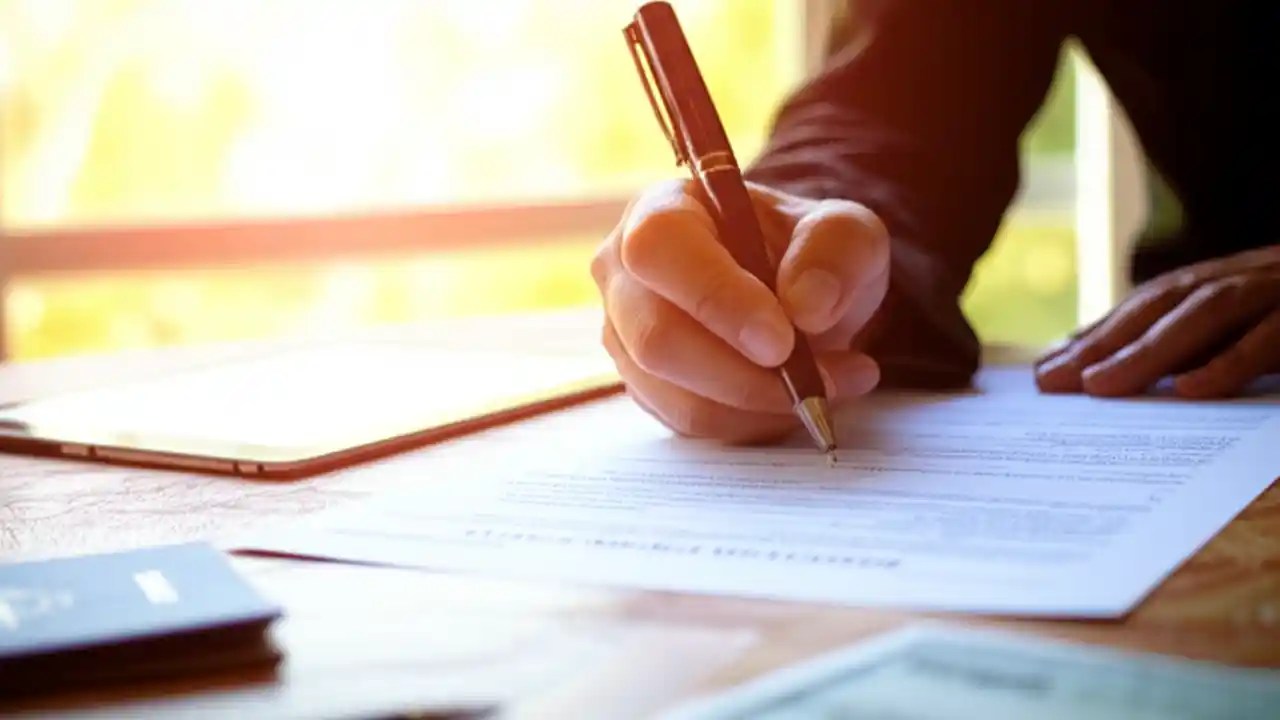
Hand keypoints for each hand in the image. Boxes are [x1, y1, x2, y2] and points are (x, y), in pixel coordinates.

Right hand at [592, 179, 889, 442]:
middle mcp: (625, 273)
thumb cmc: (807, 252)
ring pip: (677, 395)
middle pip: (657, 338)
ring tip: (832, 383)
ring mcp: (626, 336)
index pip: (659, 249)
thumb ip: (835, 252)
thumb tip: (807, 305)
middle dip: (745, 373)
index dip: (714, 297)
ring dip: (762, 404)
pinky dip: (753, 422)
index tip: (781, 341)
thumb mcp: (844, 232)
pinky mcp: (644, 388)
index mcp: (660, 210)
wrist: (799, 294)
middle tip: (821, 378)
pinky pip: (692, 423)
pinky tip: (796, 398)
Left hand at [1035, 244, 1279, 397]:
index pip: (1152, 306)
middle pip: (1165, 304)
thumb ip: (1199, 338)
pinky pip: (1270, 338)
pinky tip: (1188, 390)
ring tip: (1097, 386)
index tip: (1046, 368)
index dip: (1098, 333)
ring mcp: (1279, 293)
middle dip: (1103, 341)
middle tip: (1050, 379)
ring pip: (1206, 312)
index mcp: (1230, 280)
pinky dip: (1229, 363)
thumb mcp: (1256, 321)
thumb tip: (1116, 363)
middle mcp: (1248, 279)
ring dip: (1148, 349)